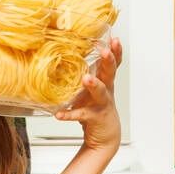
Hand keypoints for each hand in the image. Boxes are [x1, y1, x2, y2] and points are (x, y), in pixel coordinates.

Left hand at [54, 35, 121, 152]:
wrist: (105, 136)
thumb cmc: (95, 108)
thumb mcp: (93, 89)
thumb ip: (87, 73)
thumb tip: (67, 54)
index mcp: (105, 81)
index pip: (112, 63)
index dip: (115, 51)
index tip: (114, 37)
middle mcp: (106, 90)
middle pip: (110, 72)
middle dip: (109, 60)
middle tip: (105, 50)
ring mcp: (102, 103)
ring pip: (100, 92)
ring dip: (94, 84)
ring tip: (86, 78)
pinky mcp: (95, 117)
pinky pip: (81, 115)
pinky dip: (69, 115)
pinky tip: (59, 115)